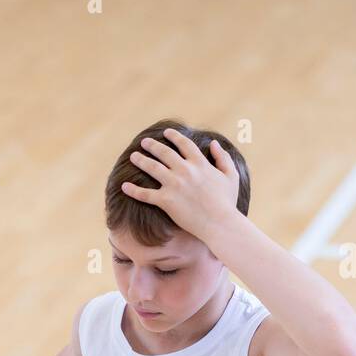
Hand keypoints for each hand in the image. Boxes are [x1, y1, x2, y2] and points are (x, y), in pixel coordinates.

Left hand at [121, 129, 239, 242]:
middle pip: (164, 153)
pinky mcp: (166, 201)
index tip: (166, 133)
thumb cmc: (227, 202)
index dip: (174, 137)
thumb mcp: (231, 176)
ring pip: (152, 168)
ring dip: (141, 160)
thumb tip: (214, 143)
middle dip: (153, 145)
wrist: (220, 223)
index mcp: (200, 163)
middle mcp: (185, 170)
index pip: (184, 144)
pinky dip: (133, 190)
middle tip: (144, 142)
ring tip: (133, 156)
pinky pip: (145, 194)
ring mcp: (174, 185)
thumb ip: (223, 158)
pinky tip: (124, 186)